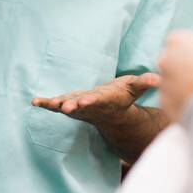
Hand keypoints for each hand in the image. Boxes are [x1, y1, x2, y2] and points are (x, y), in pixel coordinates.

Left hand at [31, 72, 160, 124]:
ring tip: (44, 103)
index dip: (91, 101)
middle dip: (72, 106)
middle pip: (80, 106)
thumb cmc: (122, 97)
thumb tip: (159, 78)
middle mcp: (90, 106)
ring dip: (55, 105)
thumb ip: (145, 83)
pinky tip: (34, 101)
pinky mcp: (68, 105)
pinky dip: (45, 103)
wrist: (111, 115)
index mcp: (105, 101)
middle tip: (64, 107)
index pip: (98, 100)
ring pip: (65, 106)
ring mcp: (77, 107)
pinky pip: (55, 105)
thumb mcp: (134, 88)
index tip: (85, 101)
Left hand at [156, 31, 192, 120]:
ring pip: (170, 79)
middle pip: (171, 59)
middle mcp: (164, 60)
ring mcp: (162, 82)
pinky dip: (180, 98)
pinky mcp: (164, 101)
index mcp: (175, 43)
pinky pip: (172, 98)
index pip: (178, 39)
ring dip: (181, 81)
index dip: (191, 45)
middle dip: (183, 63)